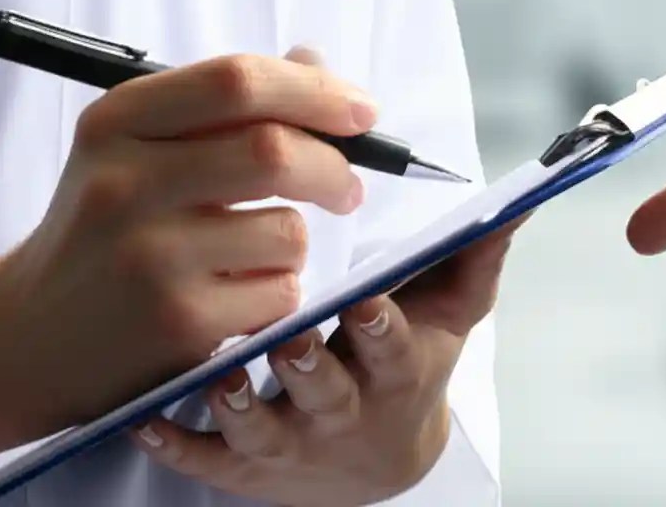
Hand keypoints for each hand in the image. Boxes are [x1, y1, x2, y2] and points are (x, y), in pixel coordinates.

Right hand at [0, 52, 378, 439]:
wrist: (30, 335)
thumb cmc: (105, 229)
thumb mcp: (139, 150)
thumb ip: (225, 107)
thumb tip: (318, 64)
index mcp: (116, 122)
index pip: (237, 80)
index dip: (315, 91)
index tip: (361, 111)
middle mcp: (124, 182)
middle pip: (272, 150)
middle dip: (333, 166)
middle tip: (349, 187)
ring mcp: (149, 255)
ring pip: (287, 231)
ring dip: (294, 242)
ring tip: (252, 254)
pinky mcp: (178, 321)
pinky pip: (279, 291)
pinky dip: (277, 292)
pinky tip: (231, 298)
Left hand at [129, 217, 525, 506]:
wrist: (376, 459)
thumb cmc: (408, 362)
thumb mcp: (449, 314)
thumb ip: (476, 254)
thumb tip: (520, 197)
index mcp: (395, 368)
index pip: (392, 346)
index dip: (381, 327)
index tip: (366, 299)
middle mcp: (343, 409)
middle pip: (326, 391)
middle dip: (309, 365)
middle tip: (288, 337)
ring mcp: (291, 443)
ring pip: (263, 431)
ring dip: (240, 407)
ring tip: (217, 377)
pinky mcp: (243, 468)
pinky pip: (205, 463)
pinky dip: (176, 445)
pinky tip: (146, 418)